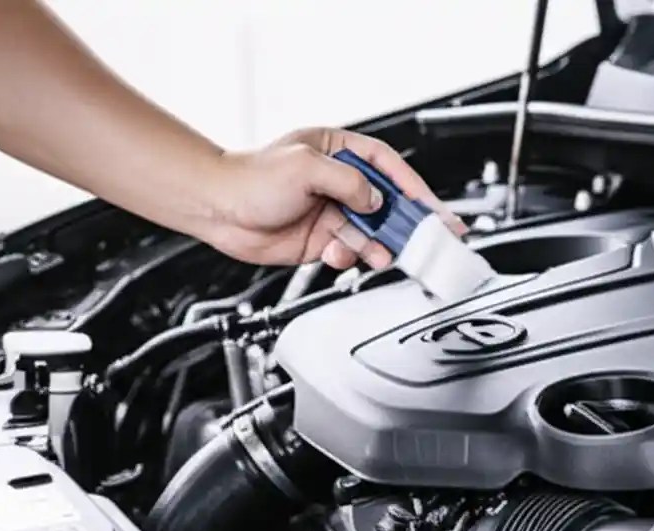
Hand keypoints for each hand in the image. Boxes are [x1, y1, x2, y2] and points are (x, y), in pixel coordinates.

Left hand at [201, 127, 467, 267]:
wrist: (218, 209)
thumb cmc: (250, 178)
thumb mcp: (305, 167)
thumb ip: (348, 181)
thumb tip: (375, 199)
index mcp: (339, 150)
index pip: (389, 166)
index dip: (416, 188)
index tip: (436, 209)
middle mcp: (339, 181)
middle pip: (387, 202)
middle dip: (408, 222)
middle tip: (431, 239)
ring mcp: (332, 211)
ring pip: (372, 231)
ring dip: (380, 244)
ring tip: (383, 254)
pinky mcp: (322, 238)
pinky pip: (351, 250)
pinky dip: (352, 257)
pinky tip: (342, 257)